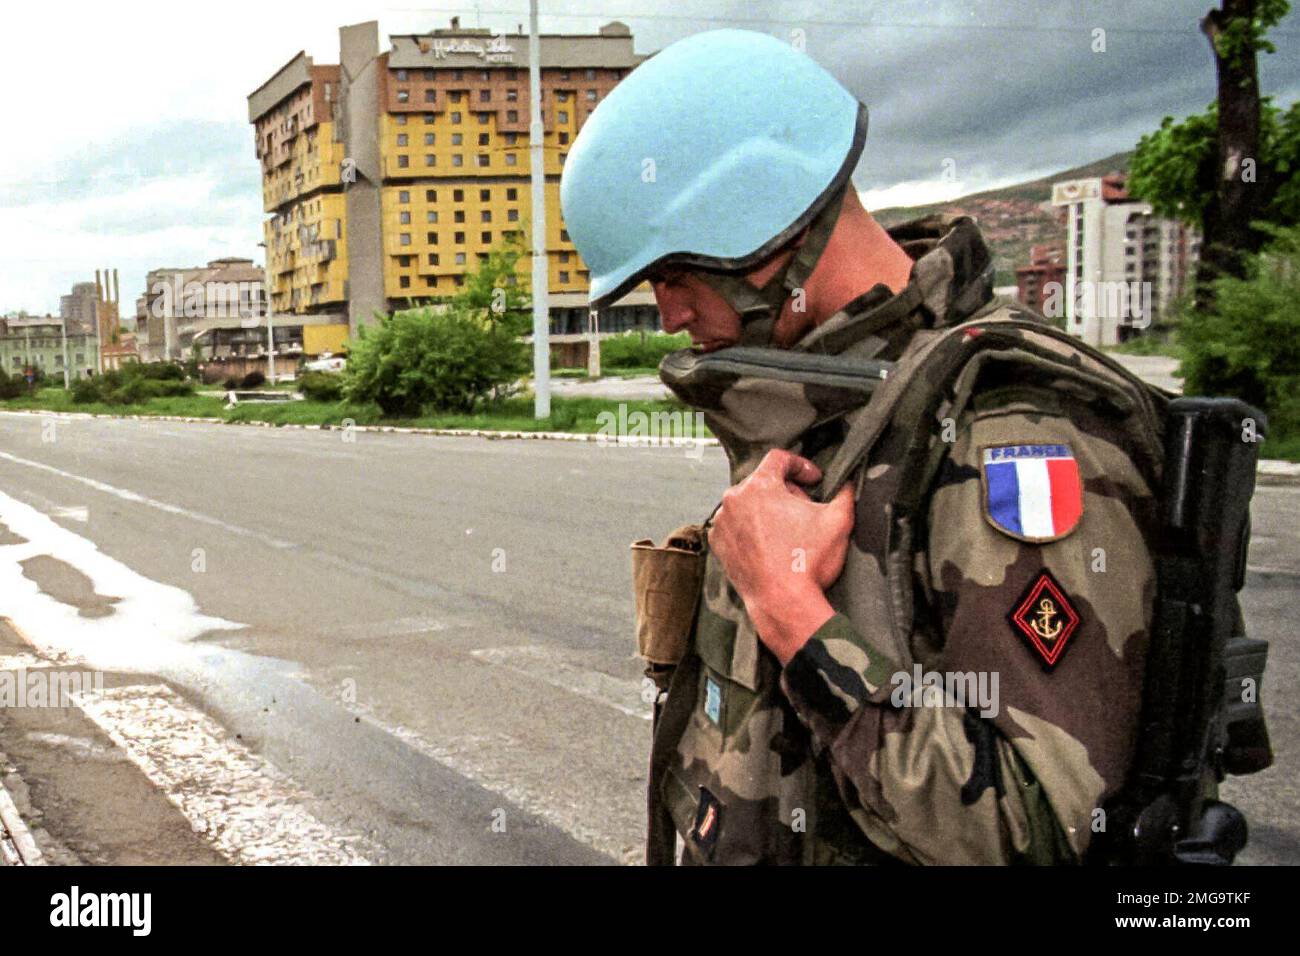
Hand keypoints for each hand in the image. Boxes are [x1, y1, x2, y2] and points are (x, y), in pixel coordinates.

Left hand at [708, 449, 854, 662]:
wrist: (783, 602)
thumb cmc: (808, 561)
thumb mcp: (839, 519)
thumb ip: (845, 492)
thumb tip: (849, 483)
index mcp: (758, 486)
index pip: (778, 458)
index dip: (801, 465)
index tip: (815, 480)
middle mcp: (733, 500)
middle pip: (763, 482)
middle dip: (787, 491)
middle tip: (806, 508)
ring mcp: (722, 524)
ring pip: (748, 505)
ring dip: (769, 510)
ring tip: (789, 529)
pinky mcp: (719, 546)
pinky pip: (737, 527)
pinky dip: (752, 529)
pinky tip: (771, 544)